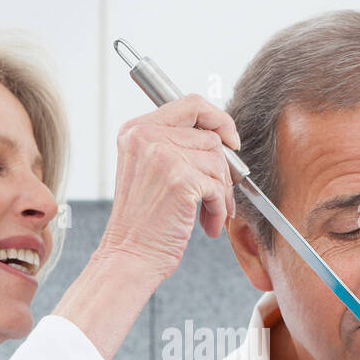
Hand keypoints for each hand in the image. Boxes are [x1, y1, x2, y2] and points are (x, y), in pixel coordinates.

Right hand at [98, 94, 239, 280]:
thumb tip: (221, 136)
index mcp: (136, 130)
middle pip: (209, 138)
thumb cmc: (141, 223)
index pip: (191, 104)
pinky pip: (218, 187)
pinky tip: (207, 224)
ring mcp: (163, 156)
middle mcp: (146, 137)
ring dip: (220, 193)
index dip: (219, 119)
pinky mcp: (180, 179)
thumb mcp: (148, 171)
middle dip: (221, 171)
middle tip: (216, 196)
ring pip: (218, 163)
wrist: (129, 256)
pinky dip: (219, 208)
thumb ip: (175, 146)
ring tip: (208, 214)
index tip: (231, 141)